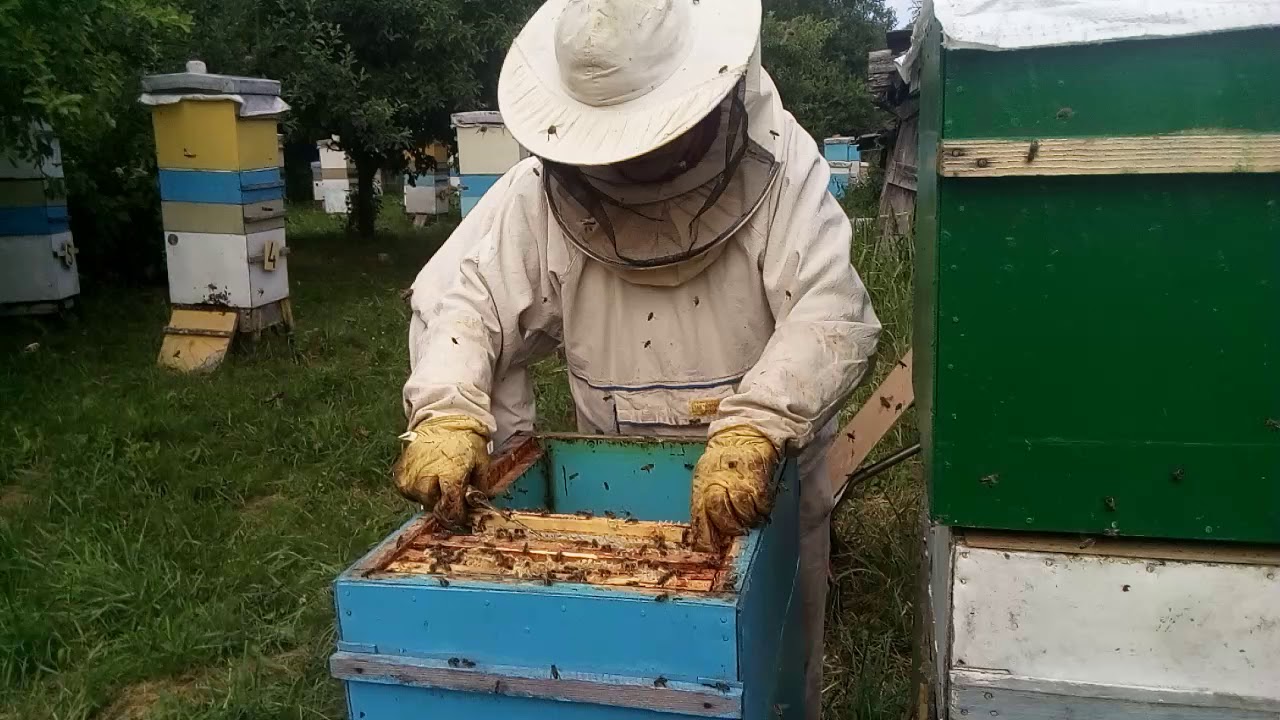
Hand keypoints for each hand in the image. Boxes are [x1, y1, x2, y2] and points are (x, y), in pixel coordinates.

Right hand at [393, 416, 489, 522]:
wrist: (442, 419)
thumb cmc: (464, 441)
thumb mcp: (481, 461)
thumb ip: (480, 486)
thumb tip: (479, 504)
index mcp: (449, 476)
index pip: (450, 510)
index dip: (457, 517)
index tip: (462, 516)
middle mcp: (426, 479)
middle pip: (434, 507)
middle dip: (444, 504)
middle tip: (451, 494)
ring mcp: (410, 477)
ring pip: (420, 501)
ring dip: (430, 496)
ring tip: (439, 481)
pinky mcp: (399, 474)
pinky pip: (408, 491)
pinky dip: (418, 488)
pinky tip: (427, 476)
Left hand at [690, 425, 778, 549]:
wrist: (743, 436)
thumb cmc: (722, 463)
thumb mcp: (706, 479)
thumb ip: (706, 503)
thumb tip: (709, 535)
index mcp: (702, 485)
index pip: (700, 516)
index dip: (705, 537)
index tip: (710, 549)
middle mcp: (718, 482)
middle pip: (722, 514)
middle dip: (730, 527)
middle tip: (737, 530)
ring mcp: (739, 480)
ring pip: (744, 510)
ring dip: (748, 519)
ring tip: (750, 518)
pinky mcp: (758, 477)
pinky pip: (762, 503)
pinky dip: (763, 510)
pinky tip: (761, 507)